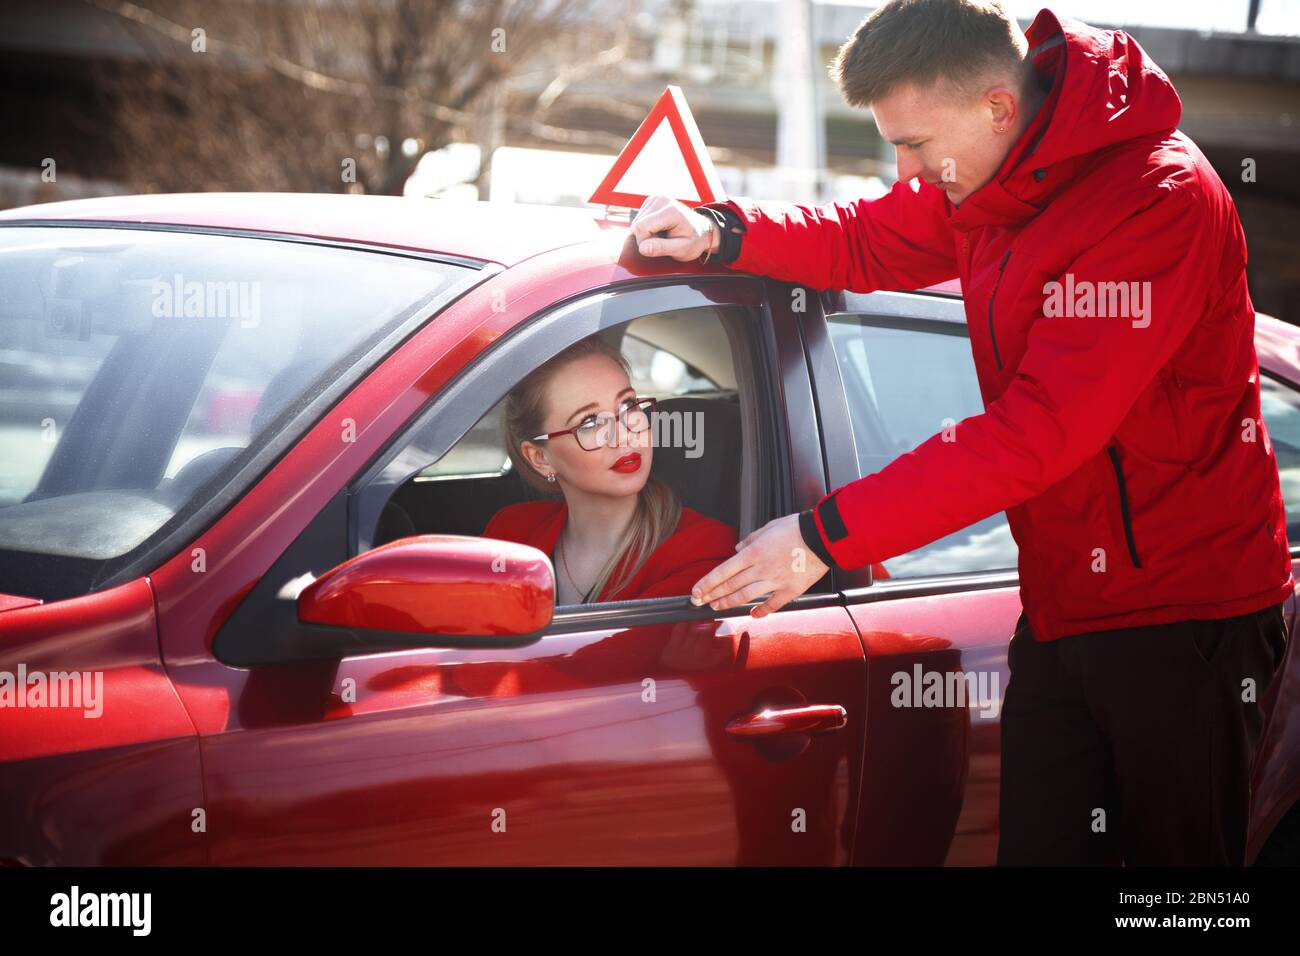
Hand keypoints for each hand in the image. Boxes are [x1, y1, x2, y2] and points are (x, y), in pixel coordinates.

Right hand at [631, 195, 717, 260]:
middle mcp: (662, 200)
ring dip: (646, 234)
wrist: (701, 229)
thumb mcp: (682, 249)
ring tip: (663, 235)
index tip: (660, 247)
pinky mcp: (651, 201)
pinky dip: (646, 228)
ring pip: (636, 223)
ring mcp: (656, 199)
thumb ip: (662, 248)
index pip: (642, 228)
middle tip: (663, 242)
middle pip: (637, 225)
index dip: (645, 242)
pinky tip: (659, 229)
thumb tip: (642, 248)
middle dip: (645, 239)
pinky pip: (638, 219)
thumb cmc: (693, 241)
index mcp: (671, 211)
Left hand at [688, 513, 828, 617]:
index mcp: (754, 553)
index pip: (723, 571)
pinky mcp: (790, 590)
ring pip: (746, 596)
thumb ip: (751, 539)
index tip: (696, 591)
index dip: (707, 583)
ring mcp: (775, 582)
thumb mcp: (768, 527)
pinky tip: (753, 614)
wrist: (822, 537)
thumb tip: (738, 548)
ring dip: (729, 603)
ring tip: (717, 606)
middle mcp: (761, 569)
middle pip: (731, 586)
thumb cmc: (796, 528)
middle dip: (712, 595)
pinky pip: (772, 604)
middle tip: (699, 602)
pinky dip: (761, 611)